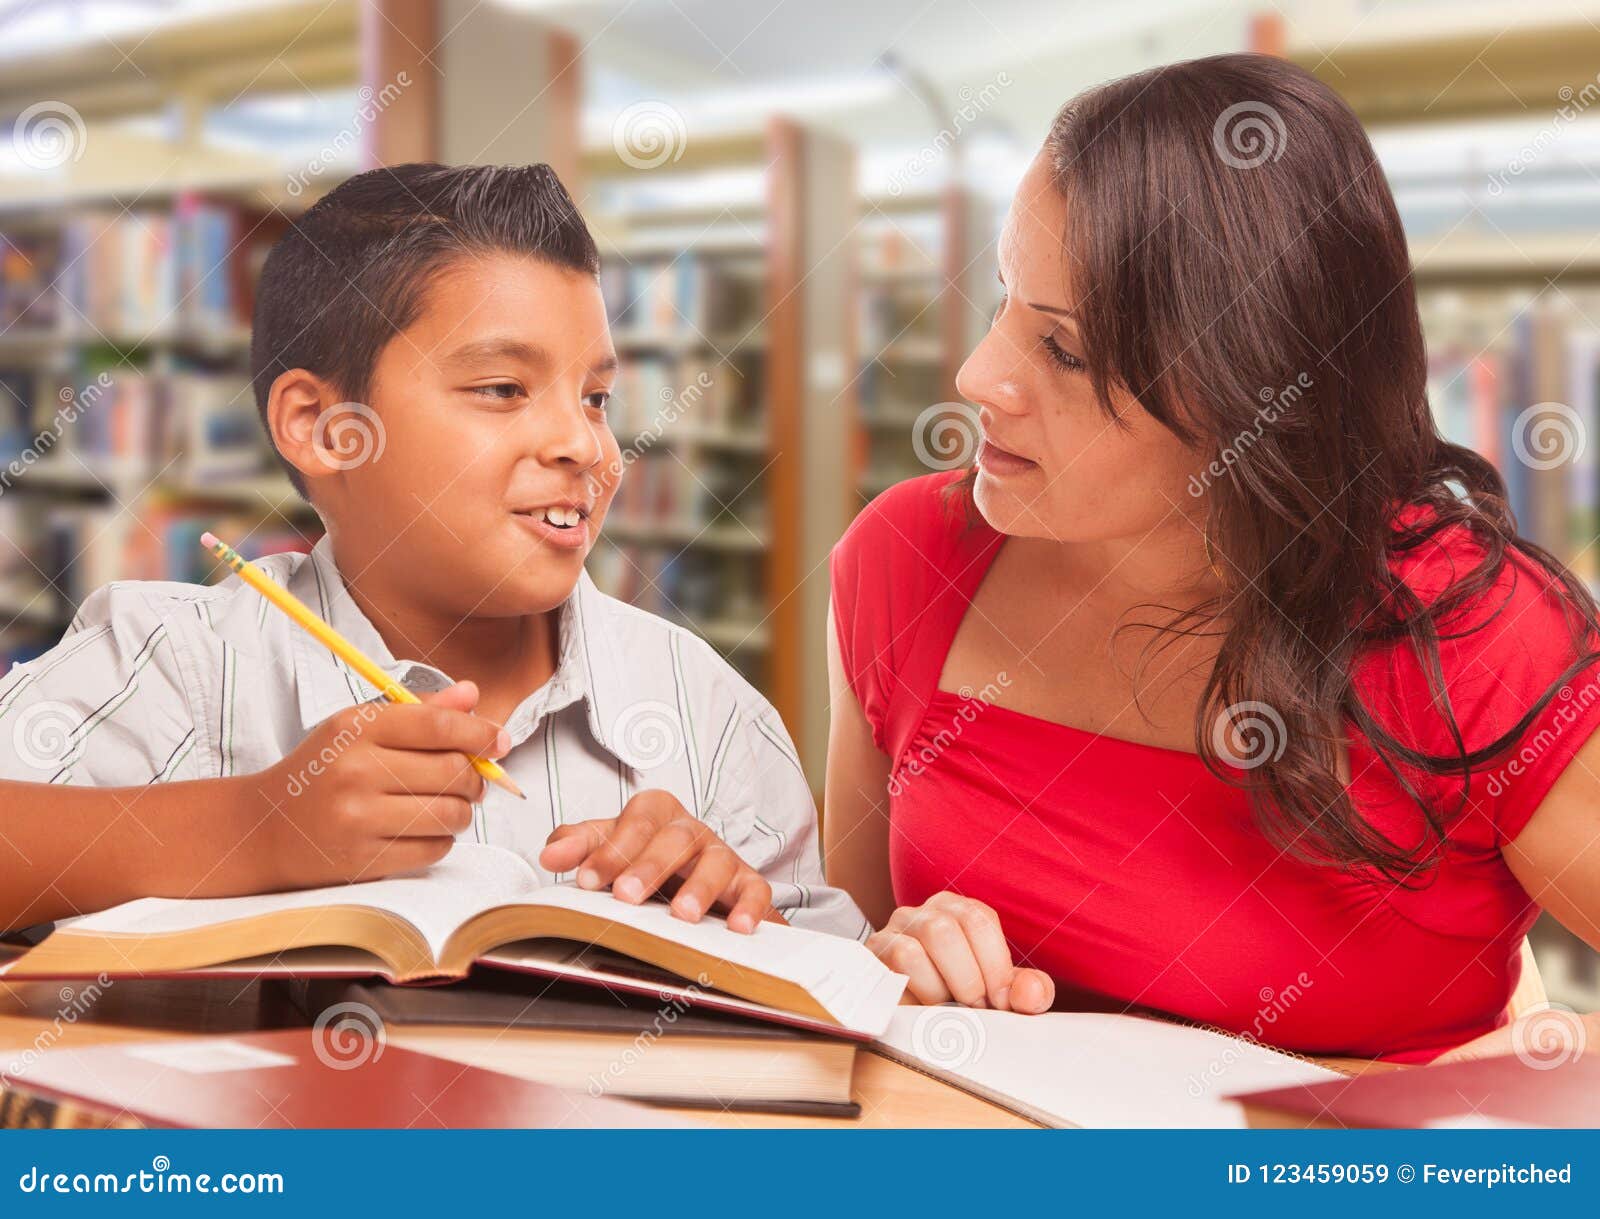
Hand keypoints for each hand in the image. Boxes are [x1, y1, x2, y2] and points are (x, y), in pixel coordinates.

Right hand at [242, 681, 508, 889]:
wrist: (266, 828)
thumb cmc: (324, 771)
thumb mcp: (360, 728)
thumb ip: (421, 710)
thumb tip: (473, 694)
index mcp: (356, 729)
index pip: (438, 724)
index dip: (480, 732)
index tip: (499, 740)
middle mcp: (355, 771)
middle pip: (452, 771)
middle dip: (474, 777)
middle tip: (470, 779)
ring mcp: (357, 818)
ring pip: (450, 813)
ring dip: (461, 811)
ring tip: (444, 804)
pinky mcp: (362, 859)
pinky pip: (434, 849)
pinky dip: (441, 839)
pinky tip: (421, 829)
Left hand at [539, 789, 775, 932]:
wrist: (699, 881)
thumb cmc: (646, 859)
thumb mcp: (611, 847)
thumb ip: (582, 846)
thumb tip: (549, 854)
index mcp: (656, 816)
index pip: (634, 822)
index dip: (610, 849)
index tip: (584, 880)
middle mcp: (691, 831)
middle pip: (674, 838)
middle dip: (649, 866)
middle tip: (626, 895)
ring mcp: (722, 855)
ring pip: (716, 862)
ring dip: (700, 887)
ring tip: (683, 916)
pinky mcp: (748, 883)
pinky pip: (755, 890)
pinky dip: (750, 907)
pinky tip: (738, 927)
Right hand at [867, 891, 1054, 1012]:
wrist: (908, 1008)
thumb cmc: (960, 994)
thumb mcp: (999, 992)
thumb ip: (1025, 991)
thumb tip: (1031, 993)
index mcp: (955, 909)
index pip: (978, 920)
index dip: (995, 965)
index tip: (1001, 1001)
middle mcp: (920, 914)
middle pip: (944, 930)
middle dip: (967, 979)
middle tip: (975, 1008)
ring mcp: (890, 935)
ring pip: (912, 951)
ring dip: (937, 991)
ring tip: (947, 1008)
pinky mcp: (869, 961)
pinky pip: (886, 975)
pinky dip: (912, 996)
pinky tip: (923, 1009)